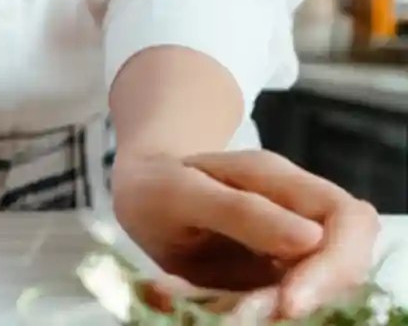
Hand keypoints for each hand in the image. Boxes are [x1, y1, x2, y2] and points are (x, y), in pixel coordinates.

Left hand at [112, 149, 379, 319]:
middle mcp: (300, 214)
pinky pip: (280, 304)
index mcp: (282, 181)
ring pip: (316, 292)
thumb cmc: (160, 183)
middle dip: (305, 300)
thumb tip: (311, 237)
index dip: (335, 265)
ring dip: (276, 312)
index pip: (349, 220)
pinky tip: (209, 308)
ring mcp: (293, 249)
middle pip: (344, 264)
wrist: (143, 193)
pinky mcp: (276, 279)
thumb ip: (239, 211)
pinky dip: (252, 313)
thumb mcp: (180, 192)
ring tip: (223, 315)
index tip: (290, 303)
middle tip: (246, 318)